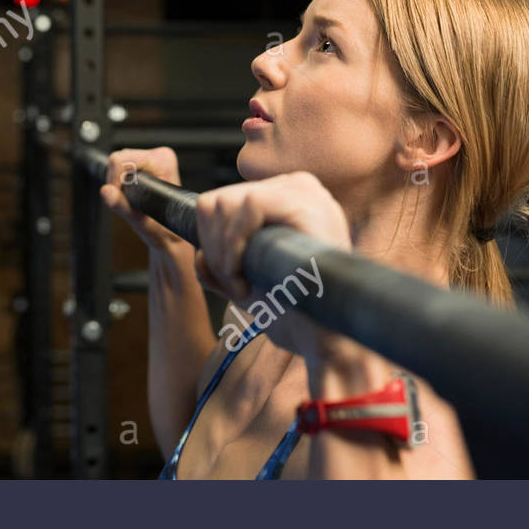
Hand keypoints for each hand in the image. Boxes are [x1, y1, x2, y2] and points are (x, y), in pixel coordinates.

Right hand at [99, 147, 193, 258]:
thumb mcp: (140, 221)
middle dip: (116, 182)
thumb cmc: (163, 230)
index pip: (120, 160)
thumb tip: (106, 191)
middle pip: (118, 160)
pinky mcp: (148, 164)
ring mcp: (154, 158)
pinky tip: (132, 195)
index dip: (114, 180)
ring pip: (119, 164)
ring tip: (132, 200)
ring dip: (118, 184)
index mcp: (163, 161)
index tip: (121, 198)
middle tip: (128, 201)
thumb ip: (122, 205)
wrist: (173, 237)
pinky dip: (121, 183)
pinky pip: (122, 168)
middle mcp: (159, 156)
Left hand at [193, 172, 353, 359]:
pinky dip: (235, 246)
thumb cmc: (295, 311)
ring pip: (227, 202)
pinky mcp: (308, 203)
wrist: (328, 340)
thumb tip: (199, 258)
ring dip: (223, 253)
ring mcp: (306, 191)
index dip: (211, 242)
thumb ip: (220, 266)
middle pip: (218, 199)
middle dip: (214, 249)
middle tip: (235, 284)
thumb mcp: (247, 282)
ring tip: (243, 284)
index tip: (230, 278)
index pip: (221, 201)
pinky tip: (249, 278)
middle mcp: (297, 187)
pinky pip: (249, 206)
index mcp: (285, 200)